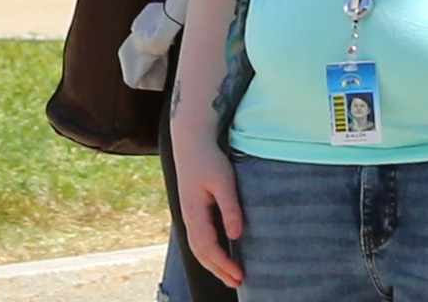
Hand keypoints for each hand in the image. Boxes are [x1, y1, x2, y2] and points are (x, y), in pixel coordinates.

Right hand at [176, 130, 247, 285]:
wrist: (191, 144)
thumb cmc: (209, 160)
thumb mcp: (224, 181)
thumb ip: (230, 208)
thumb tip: (236, 235)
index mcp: (195, 213)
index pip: (209, 247)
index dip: (224, 264)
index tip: (240, 275)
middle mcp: (188, 218)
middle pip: (201, 254)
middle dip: (219, 270)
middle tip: (238, 283)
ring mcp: (188, 216)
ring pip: (197, 249)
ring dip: (213, 265)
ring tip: (230, 276)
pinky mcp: (192, 212)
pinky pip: (198, 240)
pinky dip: (208, 254)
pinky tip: (219, 256)